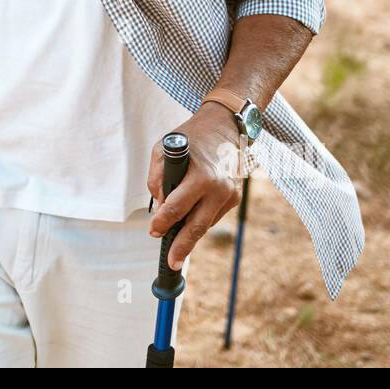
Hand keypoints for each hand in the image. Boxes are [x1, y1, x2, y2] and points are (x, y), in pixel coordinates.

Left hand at [147, 102, 244, 267]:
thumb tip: (160, 207)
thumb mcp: (162, 150)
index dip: (162, 224)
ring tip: (177, 247)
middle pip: (196, 227)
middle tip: (172, 263)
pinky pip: (213, 215)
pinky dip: (201, 218)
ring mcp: (230, 195)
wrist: (224, 125)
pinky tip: (191, 219)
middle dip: (181, 247)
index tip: (153, 232)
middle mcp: (219, 188)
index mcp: (201, 176)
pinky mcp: (236, 197)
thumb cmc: (190, 137)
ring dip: (190, 234)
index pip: (176, 209)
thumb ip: (157, 179)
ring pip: (206, 224)